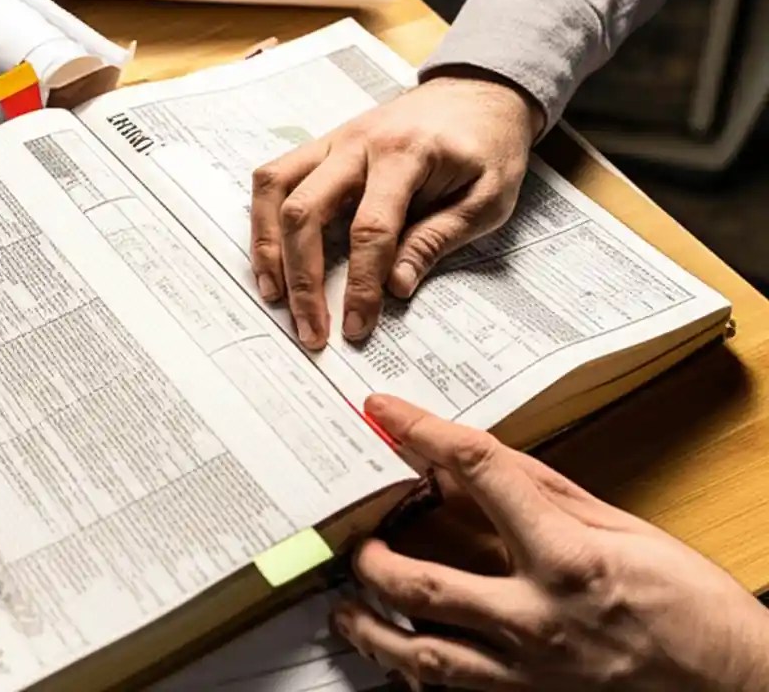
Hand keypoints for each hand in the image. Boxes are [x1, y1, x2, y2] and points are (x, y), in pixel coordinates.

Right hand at [249, 68, 542, 348]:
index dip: (360, 283)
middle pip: (306, 210)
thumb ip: (438, 239)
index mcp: (406, 153)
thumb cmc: (487, 146)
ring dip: (269, 248)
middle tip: (310, 328)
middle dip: (303, 278)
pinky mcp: (321, 146)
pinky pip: (275, 178)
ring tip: (274, 295)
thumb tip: (396, 287)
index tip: (356, 326)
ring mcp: (333, 141)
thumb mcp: (487, 198)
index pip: (370, 228)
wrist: (478, 90)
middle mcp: (358, 143)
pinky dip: (264, 219)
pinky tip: (270, 258)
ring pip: (276, 190)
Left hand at [332, 394, 768, 690]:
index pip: (479, 474)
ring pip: (422, 656)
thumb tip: (478, 461)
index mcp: (567, 560)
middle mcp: (537, 620)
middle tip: (355, 541)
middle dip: (371, 558)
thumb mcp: (625, 530)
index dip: (422, 433)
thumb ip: (544, 495)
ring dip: (371, 629)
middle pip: (421, 583)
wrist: (738, 690)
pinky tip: (400, 656)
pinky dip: (416, 674)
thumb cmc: (693, 608)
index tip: (385, 413)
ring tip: (347, 609)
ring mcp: (529, 674)